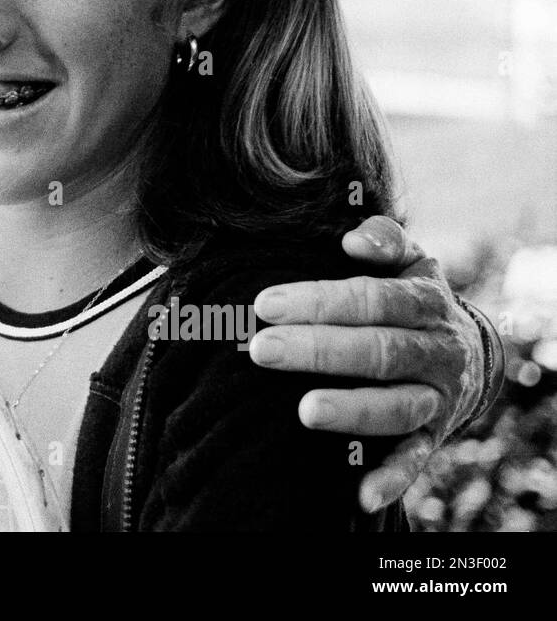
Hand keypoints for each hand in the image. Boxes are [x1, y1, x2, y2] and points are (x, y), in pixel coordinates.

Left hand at [247, 215, 486, 512]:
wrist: (470, 352)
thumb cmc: (413, 297)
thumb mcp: (410, 260)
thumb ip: (383, 240)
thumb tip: (352, 241)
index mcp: (426, 302)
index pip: (373, 299)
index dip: (320, 301)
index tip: (265, 304)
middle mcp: (438, 351)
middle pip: (379, 351)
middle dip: (318, 350)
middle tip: (262, 349)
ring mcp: (438, 397)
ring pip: (397, 408)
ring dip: (352, 411)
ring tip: (304, 410)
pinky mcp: (434, 436)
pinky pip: (414, 459)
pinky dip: (390, 478)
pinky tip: (359, 492)